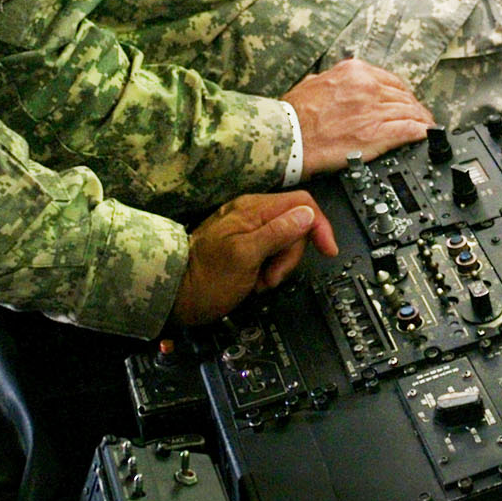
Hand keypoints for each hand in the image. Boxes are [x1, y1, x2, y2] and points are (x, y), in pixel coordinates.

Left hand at [170, 192, 339, 328]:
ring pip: (285, 241)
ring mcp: (247, 229)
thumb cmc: (203, 279)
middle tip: (273, 276)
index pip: (302, 203)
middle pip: (296, 224)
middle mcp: (251, 213)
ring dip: (279, 266)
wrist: (174, 297)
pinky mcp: (245, 245)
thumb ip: (278, 232)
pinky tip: (254, 281)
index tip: (327, 250)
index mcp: (252, 210)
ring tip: (260, 281)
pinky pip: (271, 252)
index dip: (319, 226)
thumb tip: (307, 215)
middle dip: (292, 254)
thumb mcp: (245, 256)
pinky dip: (269, 269)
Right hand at [285, 60, 434, 173]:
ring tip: (426, 128)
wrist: (285, 136)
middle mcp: (367, 87)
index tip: (407, 102)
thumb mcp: (314, 83)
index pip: (391, 81)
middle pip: (404, 96)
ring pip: (409, 112)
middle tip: (421, 117)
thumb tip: (336, 82)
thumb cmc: (293, 115)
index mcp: (354, 72)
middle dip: (415, 108)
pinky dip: (421, 132)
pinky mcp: (375, 134)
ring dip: (421, 121)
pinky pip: (408, 130)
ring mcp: (373, 110)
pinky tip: (426, 135)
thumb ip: (332, 80)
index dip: (403, 94)